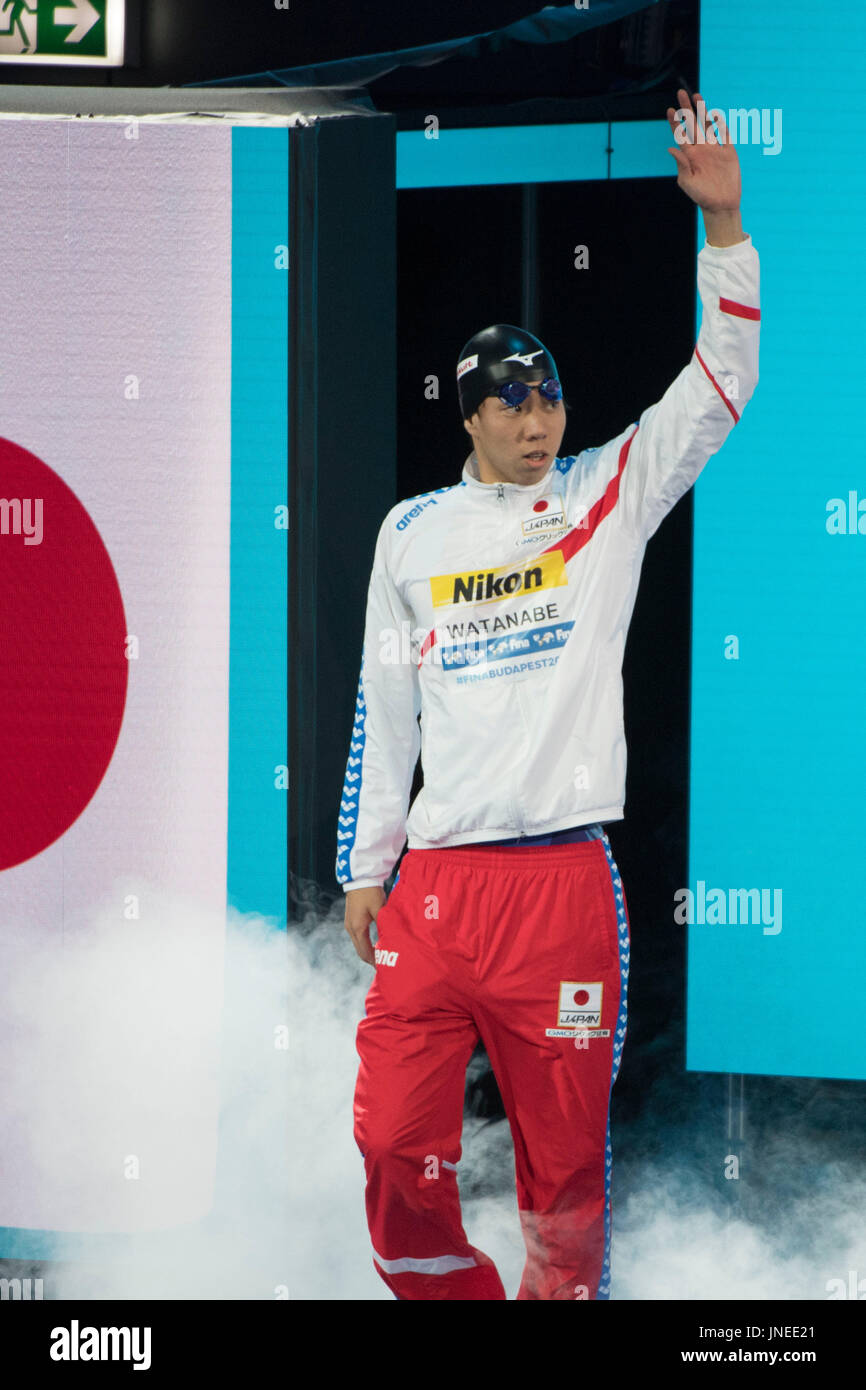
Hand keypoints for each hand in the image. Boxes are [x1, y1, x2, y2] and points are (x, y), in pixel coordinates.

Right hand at [344, 885, 385, 964]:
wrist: (359, 878)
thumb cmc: (370, 892)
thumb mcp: (379, 909)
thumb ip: (384, 925)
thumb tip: (391, 941)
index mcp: (357, 928)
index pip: (365, 952)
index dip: (374, 962)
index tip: (385, 969)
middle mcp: (351, 929)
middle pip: (361, 951)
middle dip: (372, 959)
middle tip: (385, 966)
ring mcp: (350, 924)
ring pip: (359, 944)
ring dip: (369, 951)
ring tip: (383, 956)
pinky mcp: (352, 919)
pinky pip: (359, 937)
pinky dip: (367, 943)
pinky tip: (377, 943)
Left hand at [666, 88, 740, 213]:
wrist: (721, 205)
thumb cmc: (701, 197)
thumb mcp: (688, 182)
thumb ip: (681, 165)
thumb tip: (671, 148)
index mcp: (690, 156)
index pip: (680, 134)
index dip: (675, 122)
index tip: (670, 110)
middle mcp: (701, 149)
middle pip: (693, 124)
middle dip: (687, 109)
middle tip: (680, 92)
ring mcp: (715, 149)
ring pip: (708, 125)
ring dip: (702, 110)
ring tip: (696, 96)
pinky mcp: (729, 151)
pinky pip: (725, 134)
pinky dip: (721, 124)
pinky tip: (715, 115)